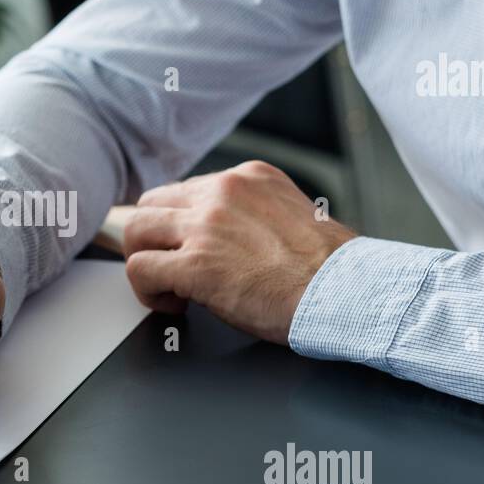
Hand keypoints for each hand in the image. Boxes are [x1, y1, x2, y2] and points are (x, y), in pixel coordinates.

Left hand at [122, 161, 356, 344]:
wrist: (346, 292)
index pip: (187, 190)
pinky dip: (147, 291)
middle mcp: (222, 192)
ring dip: (145, 261)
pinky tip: (173, 305)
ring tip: (167, 287)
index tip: (186, 247)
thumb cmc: (330, 270)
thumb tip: (230, 238)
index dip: (180, 225)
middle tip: (166, 266)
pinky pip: (139, 268)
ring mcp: (205, 226)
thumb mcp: (290, 215)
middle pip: (152, 203)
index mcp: (247, 178)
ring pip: (137, 229)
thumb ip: (253, 215)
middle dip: (152, 238)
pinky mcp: (194, 264)